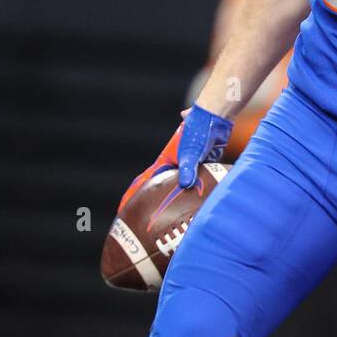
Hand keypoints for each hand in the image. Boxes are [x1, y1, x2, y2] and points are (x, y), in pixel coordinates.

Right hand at [118, 105, 232, 211]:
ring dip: (172, 198)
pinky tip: (194, 203)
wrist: (214, 117)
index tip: (122, 210)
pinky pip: (193, 181)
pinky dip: (191, 192)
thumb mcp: (191, 151)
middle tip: (143, 219)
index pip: (143, 181)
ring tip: (167, 215)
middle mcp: (173, 164)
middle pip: (158, 185)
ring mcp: (186, 164)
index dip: (132, 196)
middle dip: (150, 201)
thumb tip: (186, 184)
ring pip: (176, 185)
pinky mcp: (200, 164)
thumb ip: (188, 168)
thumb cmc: (198, 130)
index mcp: (164, 161)